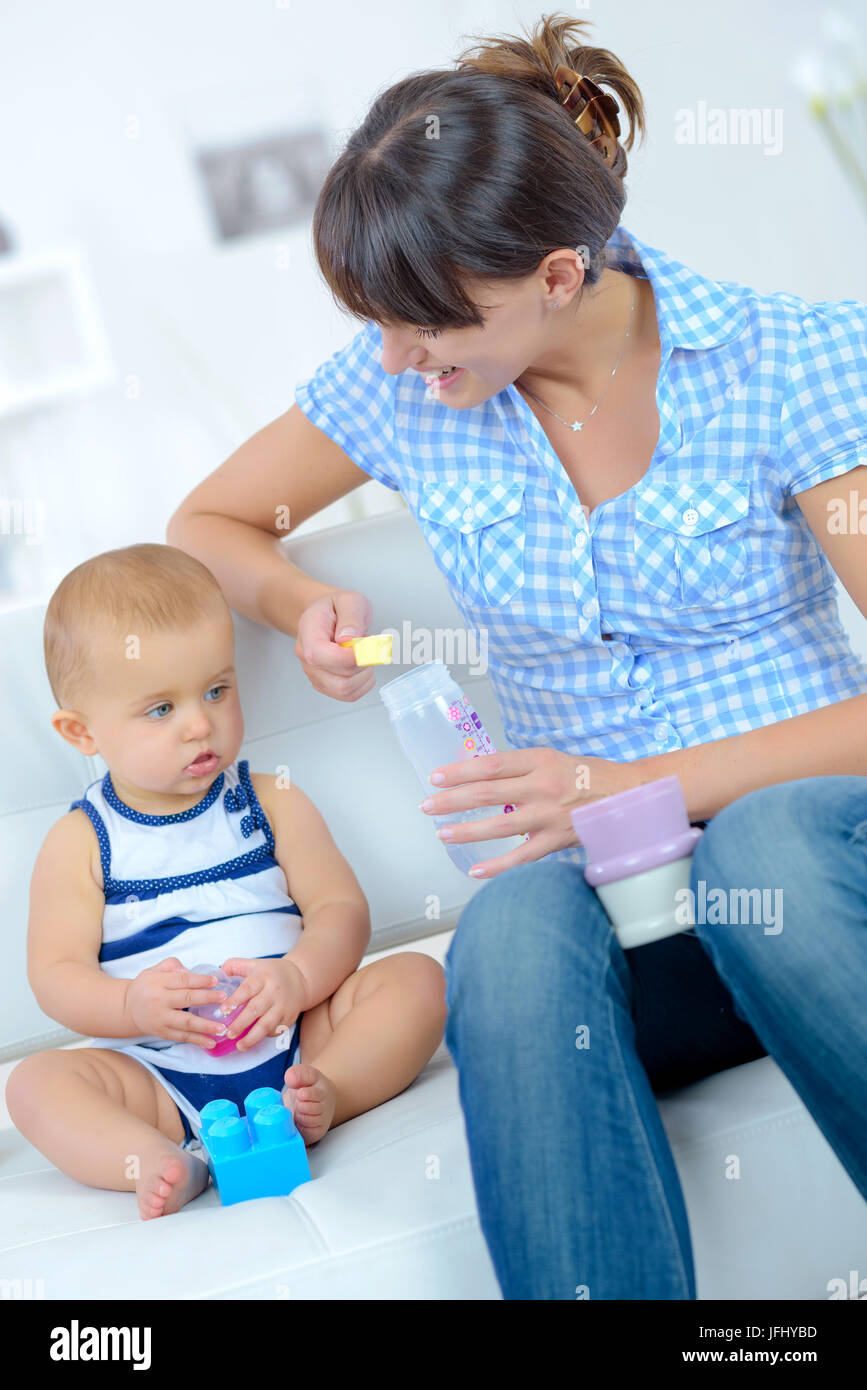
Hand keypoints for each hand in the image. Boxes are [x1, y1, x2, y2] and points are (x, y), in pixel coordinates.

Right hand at [124, 958, 228, 1048]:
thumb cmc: (146, 986)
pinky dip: (197, 1041)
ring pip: (185, 1023)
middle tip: (224, 998)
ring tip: (222, 1028)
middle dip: (206, 999)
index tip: (216, 981)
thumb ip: (171, 965)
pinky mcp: (163, 1033)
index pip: (182, 980)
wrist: (127, 1009)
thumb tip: (188, 970)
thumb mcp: (154, 970)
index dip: (200, 980)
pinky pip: (182, 1037)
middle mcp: (159, 1001)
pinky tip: (211, 1043)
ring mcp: (161, 1019)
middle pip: (186, 999)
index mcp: (158, 982)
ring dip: (205, 1026)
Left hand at [218, 956, 306, 1050]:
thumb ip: (234, 966)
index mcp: (263, 976)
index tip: (223, 1011)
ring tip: (240, 1046)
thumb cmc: (271, 973)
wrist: (300, 979)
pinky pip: (276, 1030)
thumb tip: (214, 976)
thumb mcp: (254, 964)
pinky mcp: (290, 1017)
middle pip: (256, 1009)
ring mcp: (283, 1006)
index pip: (247, 989)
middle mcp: (275, 991)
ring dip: (253, 1037)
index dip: (235, 1000)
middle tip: (228, 1034)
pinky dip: (264, 1037)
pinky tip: (253, 1040)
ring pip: (267, 1024)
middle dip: (241, 1023)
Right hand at [295, 590, 376, 701]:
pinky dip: (363, 683)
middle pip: (338, 677)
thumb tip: (349, 638)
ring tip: (364, 655)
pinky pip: (348, 695)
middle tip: (368, 644)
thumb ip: (351, 617)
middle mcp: (307, 658)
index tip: (368, 645)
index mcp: (308, 633)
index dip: (350, 656)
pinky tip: (363, 667)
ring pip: (345, 690)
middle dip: (363, 663)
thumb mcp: (349, 600)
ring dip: (364, 674)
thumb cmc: (337, 608)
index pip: (322, 655)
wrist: (327, 616)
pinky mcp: (325, 685)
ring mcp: (315, 674)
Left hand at [419, 748, 649, 878]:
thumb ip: (519, 767)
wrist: (629, 794)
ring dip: (467, 830)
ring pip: (500, 825)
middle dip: (452, 800)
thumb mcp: (553, 758)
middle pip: (488, 793)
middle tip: (428, 806)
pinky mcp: (558, 840)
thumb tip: (478, 774)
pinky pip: (523, 857)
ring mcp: (550, 815)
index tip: (436, 777)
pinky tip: (475, 870)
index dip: (460, 771)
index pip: (491, 764)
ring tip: (443, 833)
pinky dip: (498, 865)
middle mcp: (543, 786)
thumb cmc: (588, 774)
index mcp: (540, 761)